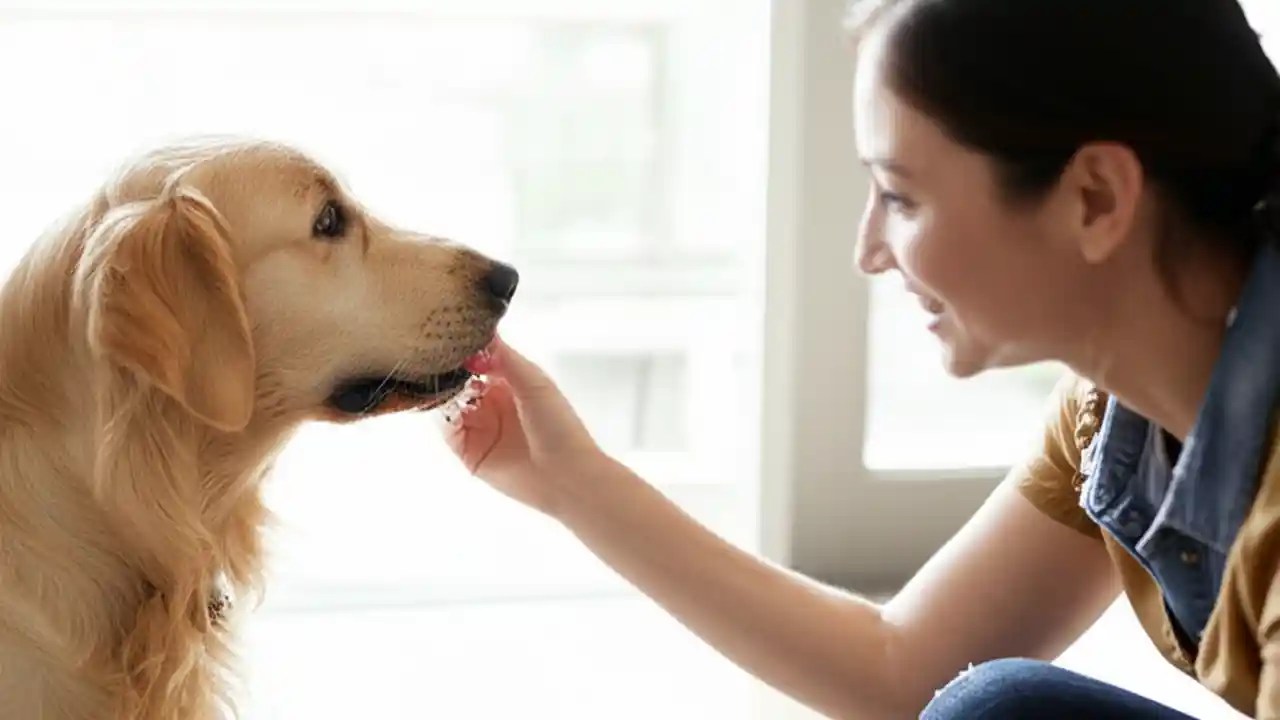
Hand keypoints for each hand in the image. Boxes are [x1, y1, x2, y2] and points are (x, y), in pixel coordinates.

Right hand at [439, 336, 606, 516]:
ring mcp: (480, 428)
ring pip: (450, 405)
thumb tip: (479, 337)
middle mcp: (492, 404)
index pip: (479, 360)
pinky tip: (448, 407)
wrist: (566, 476)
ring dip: (444, 393)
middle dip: (449, 371)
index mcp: (511, 384)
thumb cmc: (559, 427)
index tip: (452, 338)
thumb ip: (506, 358)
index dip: (466, 351)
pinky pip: (448, 431)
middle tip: (440, 360)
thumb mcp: (535, 382)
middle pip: (459, 381)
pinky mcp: (469, 453)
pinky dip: (444, 418)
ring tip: (444, 383)